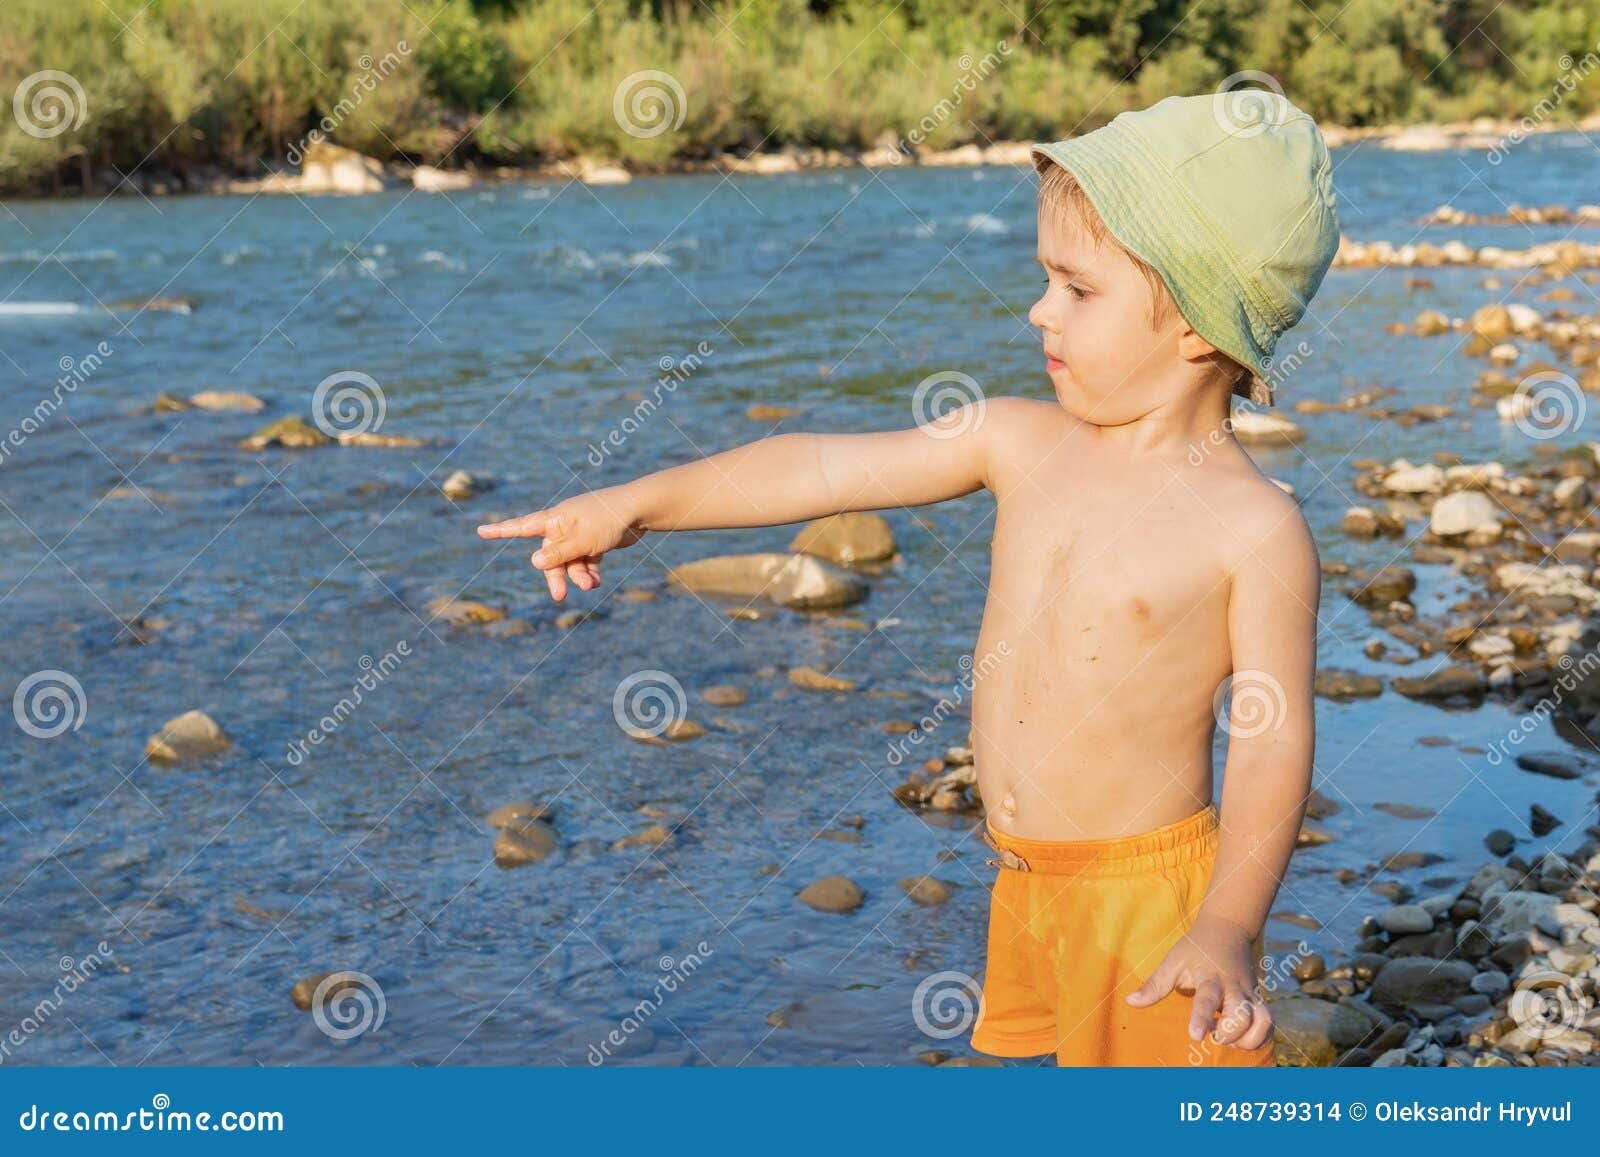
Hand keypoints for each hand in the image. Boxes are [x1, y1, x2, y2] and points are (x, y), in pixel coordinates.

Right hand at [476, 487, 644, 600]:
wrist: (639, 511)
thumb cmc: (608, 519)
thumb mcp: (582, 540)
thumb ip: (558, 553)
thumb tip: (534, 562)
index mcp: (555, 519)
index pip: (522, 526)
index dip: (500, 531)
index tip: (480, 531)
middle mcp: (563, 526)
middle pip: (550, 556)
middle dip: (555, 575)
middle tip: (559, 597)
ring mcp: (579, 534)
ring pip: (570, 562)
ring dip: (578, 576)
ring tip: (590, 587)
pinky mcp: (594, 541)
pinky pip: (585, 562)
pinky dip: (589, 573)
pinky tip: (596, 583)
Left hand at [1125, 913, 1272, 1050]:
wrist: (1227, 928)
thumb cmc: (1195, 948)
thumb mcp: (1173, 962)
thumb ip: (1154, 985)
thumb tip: (1130, 1002)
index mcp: (1210, 977)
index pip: (1208, 1000)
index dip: (1202, 1018)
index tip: (1195, 1036)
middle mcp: (1234, 987)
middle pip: (1242, 1016)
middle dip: (1228, 1034)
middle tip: (1213, 1032)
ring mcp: (1250, 994)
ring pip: (1264, 1022)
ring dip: (1248, 1040)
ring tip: (1228, 1038)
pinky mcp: (1258, 1000)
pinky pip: (1269, 1025)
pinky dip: (1261, 1038)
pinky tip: (1241, 1039)